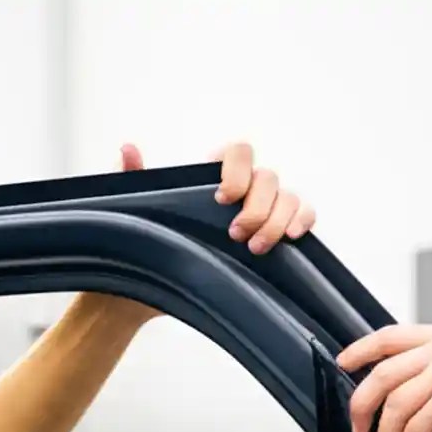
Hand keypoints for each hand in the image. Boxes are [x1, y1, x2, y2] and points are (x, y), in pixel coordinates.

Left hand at [120, 142, 314, 254]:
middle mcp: (244, 186)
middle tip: (235, 235)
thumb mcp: (137, 209)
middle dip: (256, 208)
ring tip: (256, 248)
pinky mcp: (276, 230)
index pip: (238, 151)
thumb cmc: (152, 238)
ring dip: (276, 221)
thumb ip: (133, 178)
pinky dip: (303, 220)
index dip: (237, 171)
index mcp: (214, 173)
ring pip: (287, 197)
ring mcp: (263, 207)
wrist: (158, 281)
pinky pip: (303, 213)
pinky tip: (290, 237)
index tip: (222, 198)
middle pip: (267, 177)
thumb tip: (128, 149)